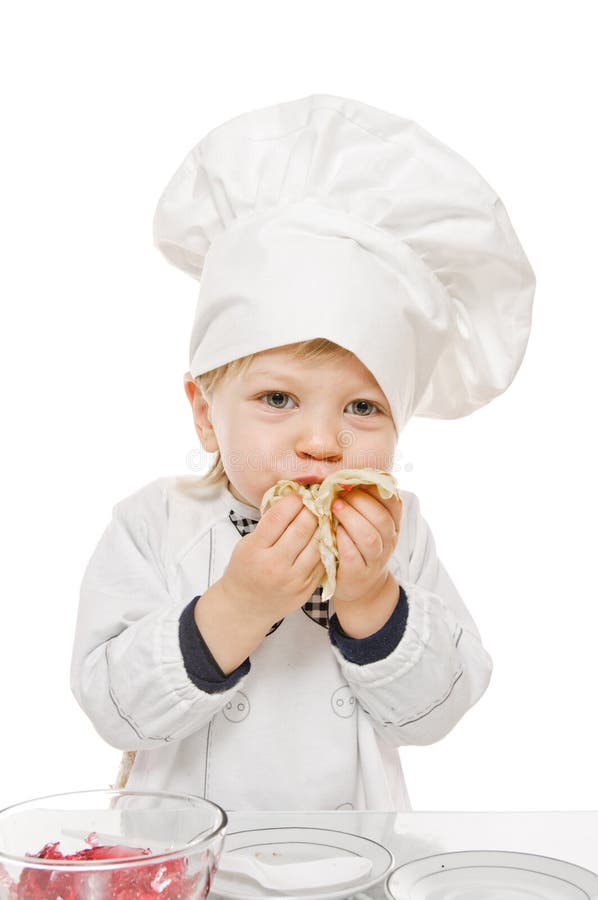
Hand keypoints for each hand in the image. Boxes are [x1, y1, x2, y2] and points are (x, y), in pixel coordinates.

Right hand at [220, 493, 324, 627]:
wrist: (244, 607)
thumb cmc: (244, 570)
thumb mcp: (247, 544)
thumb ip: (268, 525)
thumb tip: (292, 499)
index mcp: (255, 550)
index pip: (279, 516)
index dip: (292, 500)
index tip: (298, 494)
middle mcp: (274, 565)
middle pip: (302, 527)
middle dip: (312, 509)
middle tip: (315, 500)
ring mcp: (293, 579)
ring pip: (317, 543)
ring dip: (323, 525)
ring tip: (323, 514)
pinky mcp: (306, 589)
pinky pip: (322, 560)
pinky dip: (325, 544)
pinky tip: (325, 535)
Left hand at [331, 484, 402, 605]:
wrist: (361, 585)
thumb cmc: (358, 545)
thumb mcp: (366, 522)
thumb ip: (361, 502)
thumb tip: (343, 474)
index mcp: (392, 523)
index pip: (393, 501)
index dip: (375, 487)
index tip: (355, 478)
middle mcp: (389, 540)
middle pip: (381, 518)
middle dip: (360, 502)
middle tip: (339, 493)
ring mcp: (376, 559)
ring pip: (370, 538)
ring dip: (351, 519)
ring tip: (334, 507)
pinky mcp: (359, 573)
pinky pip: (354, 557)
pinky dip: (344, 542)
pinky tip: (333, 532)